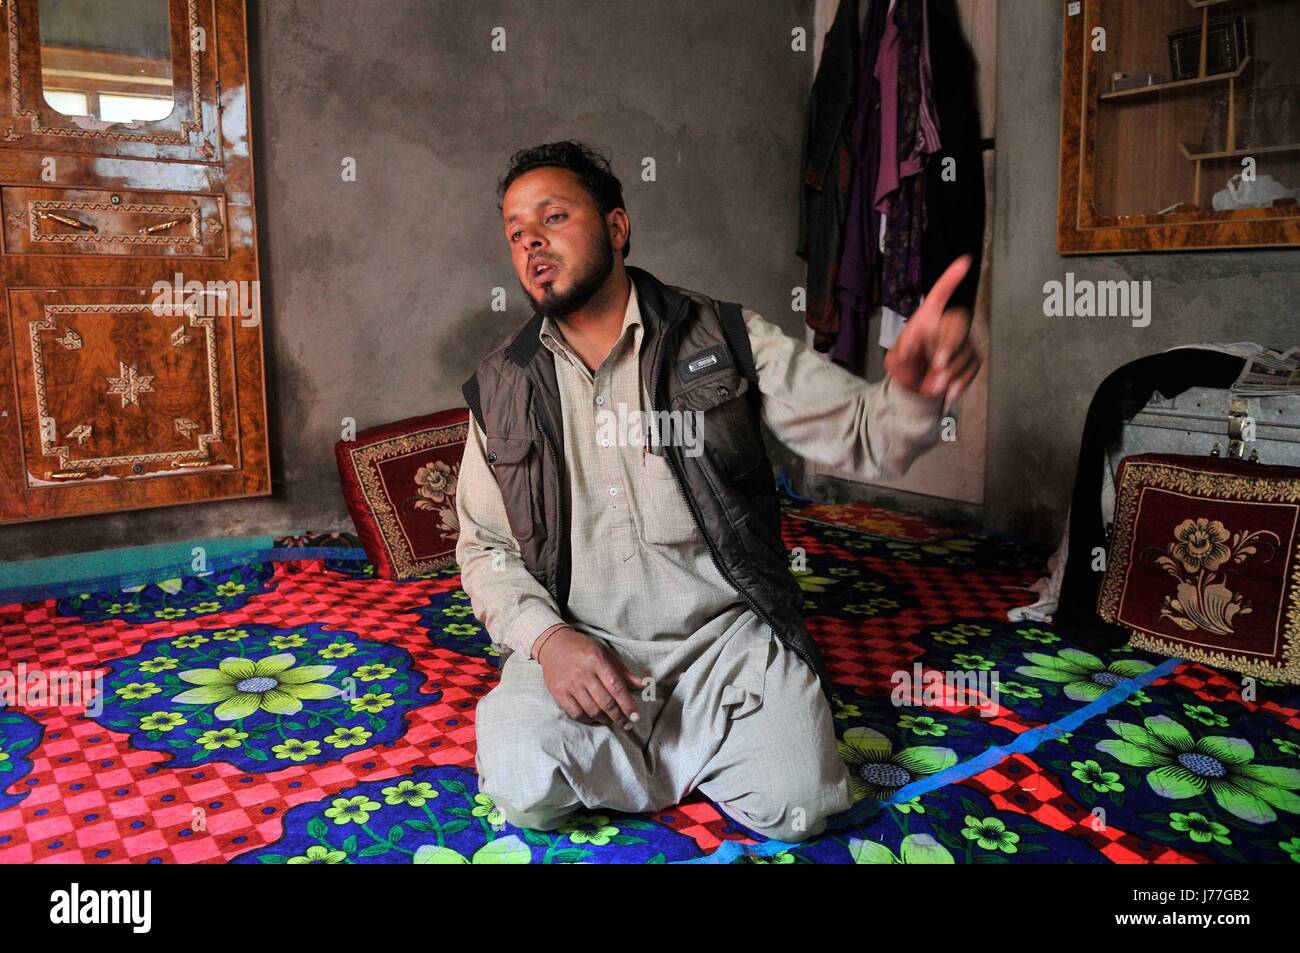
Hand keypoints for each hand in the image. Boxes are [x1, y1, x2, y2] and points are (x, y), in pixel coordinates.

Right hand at [536, 626, 641, 729]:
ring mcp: (569, 684)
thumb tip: (642, 685)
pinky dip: (588, 720)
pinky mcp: (558, 693)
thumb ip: (623, 671)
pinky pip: (576, 713)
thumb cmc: (583, 648)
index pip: (616, 687)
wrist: (553, 644)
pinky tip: (595, 718)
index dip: (628, 704)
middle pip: (605, 702)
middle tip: (627, 724)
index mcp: (596, 660)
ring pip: (591, 710)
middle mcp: (582, 673)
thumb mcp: (605, 653)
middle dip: (619, 717)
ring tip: (612, 720)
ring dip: (605, 719)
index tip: (636, 716)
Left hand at [883, 254, 981, 406]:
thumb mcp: (894, 359)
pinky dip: (961, 381)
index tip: (964, 262)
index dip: (951, 278)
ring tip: (933, 385)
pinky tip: (948, 391)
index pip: (940, 294)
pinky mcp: (971, 359)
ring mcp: (962, 342)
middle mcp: (947, 326)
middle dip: (949, 344)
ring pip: (965, 350)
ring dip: (950, 371)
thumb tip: (908, 348)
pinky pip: (972, 367)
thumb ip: (901, 351)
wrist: (915, 389)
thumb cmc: (905, 366)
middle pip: (958, 323)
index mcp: (928, 318)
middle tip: (937, 364)